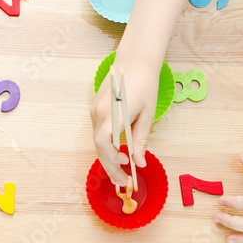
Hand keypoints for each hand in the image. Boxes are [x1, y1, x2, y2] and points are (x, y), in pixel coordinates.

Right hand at [90, 57, 159, 184]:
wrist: (135, 60)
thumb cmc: (145, 84)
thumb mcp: (147, 113)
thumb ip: (141, 139)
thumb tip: (140, 162)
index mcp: (113, 112)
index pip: (104, 142)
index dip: (112, 158)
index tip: (126, 165)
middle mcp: (98, 112)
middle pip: (99, 146)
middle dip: (110, 166)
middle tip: (123, 181)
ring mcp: (95, 111)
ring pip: (97, 141)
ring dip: (107, 158)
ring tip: (120, 174)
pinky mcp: (96, 110)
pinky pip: (98, 133)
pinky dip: (106, 147)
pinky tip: (117, 155)